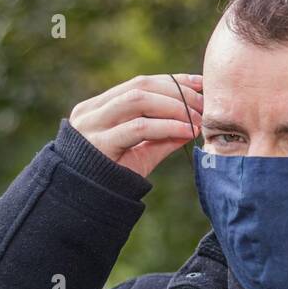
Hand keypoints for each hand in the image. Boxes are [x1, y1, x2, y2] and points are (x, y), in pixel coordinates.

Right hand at [69, 74, 202, 176]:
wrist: (83, 207)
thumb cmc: (111, 180)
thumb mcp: (140, 153)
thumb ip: (163, 136)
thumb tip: (194, 123)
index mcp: (98, 108)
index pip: (140, 84)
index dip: (172, 81)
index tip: (199, 83)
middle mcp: (91, 111)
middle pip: (140, 86)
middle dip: (177, 92)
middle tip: (204, 104)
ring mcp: (92, 126)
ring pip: (138, 100)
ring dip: (174, 106)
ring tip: (197, 118)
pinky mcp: (99, 144)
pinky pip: (139, 128)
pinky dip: (167, 126)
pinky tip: (186, 130)